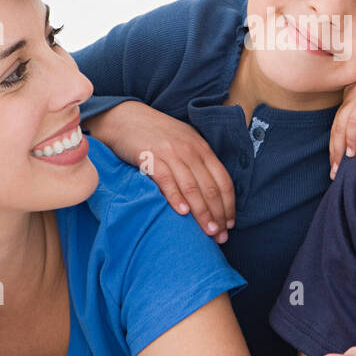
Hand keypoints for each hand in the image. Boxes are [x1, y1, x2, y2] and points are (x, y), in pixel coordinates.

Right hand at [86, 101, 234, 242]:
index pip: (223, 180)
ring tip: (207, 232)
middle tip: (220, 236)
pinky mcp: (150, 157)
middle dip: (218, 214)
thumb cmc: (157, 134)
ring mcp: (170, 153)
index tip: (229, 225)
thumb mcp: (185, 142)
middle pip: (210, 187)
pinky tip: (182, 212)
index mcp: (202, 148)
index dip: (229, 205)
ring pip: (192, 187)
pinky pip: (166, 180)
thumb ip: (198, 162)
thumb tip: (212, 192)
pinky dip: (175, 197)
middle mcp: (190, 150)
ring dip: (202, 212)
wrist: (126, 118)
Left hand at [330, 32, 355, 177]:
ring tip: (339, 169)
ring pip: (342, 125)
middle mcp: (355, 90)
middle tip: (334, 174)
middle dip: (334, 151)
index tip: (339, 162)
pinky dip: (351, 137)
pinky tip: (352, 153)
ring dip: (339, 149)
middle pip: (337, 125)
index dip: (337, 142)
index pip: (342, 121)